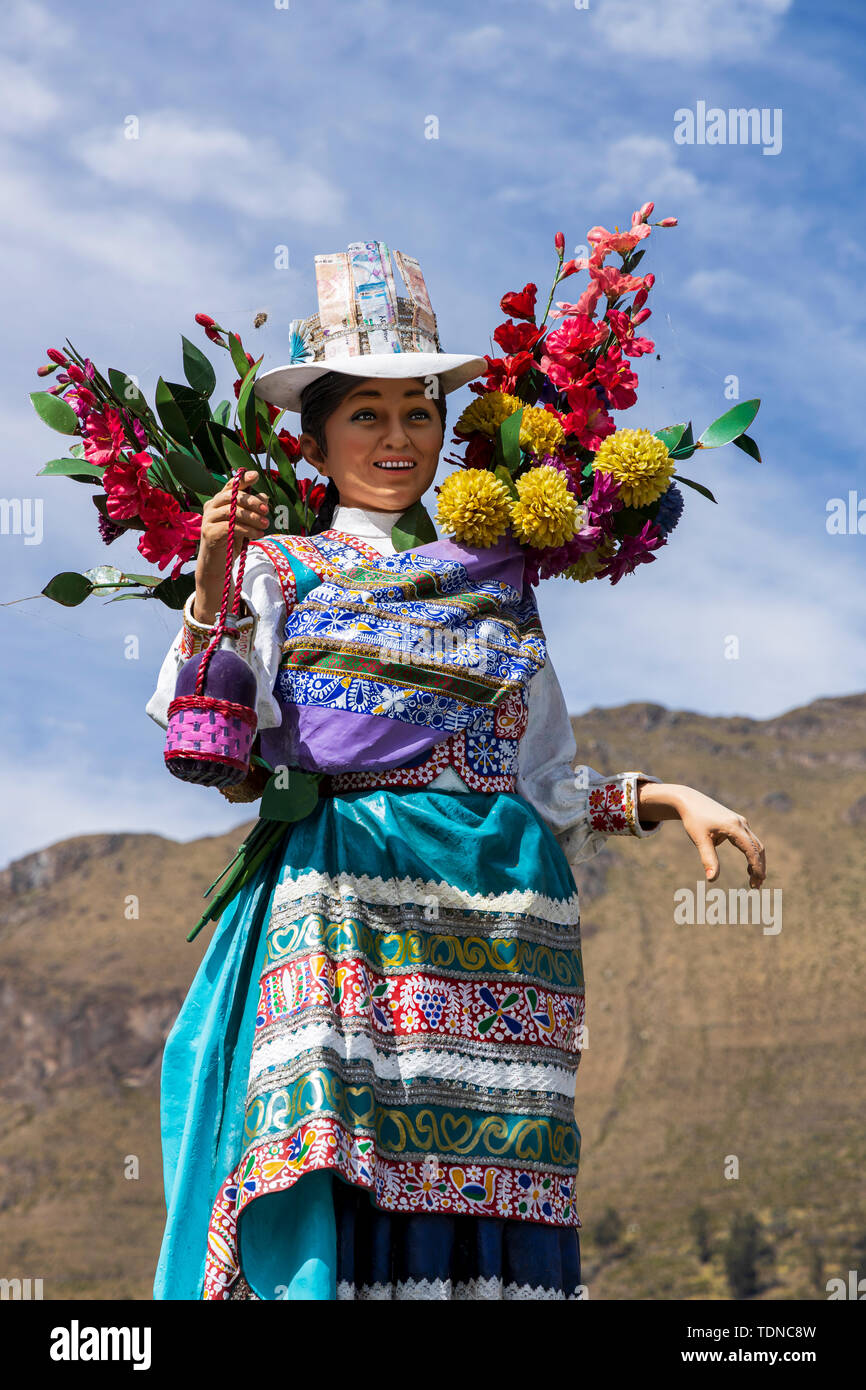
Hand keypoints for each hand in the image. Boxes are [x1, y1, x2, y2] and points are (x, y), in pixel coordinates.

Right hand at [194, 470, 269, 622]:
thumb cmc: (232, 542)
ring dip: (252, 518)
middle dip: (251, 501)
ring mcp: (207, 520)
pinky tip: (256, 535)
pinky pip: (230, 527)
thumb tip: (264, 497)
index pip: (231, 486)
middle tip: (266, 510)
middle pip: (231, 497)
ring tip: (265, 525)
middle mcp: (211, 507)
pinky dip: (246, 530)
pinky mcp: (209, 533)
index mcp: (219, 501)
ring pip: (232, 511)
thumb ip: (253, 510)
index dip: (243, 479)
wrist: (218, 566)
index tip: (256, 475)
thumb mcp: (246, 524)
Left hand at [638, 782, 765, 887]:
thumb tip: (712, 879)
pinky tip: (748, 868)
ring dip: (757, 862)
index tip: (757, 882)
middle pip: (758, 848)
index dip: (757, 867)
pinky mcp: (737, 823)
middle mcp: (741, 824)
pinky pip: (750, 841)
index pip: (751, 850)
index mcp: (734, 827)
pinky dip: (752, 855)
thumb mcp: (699, 840)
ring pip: (755, 845)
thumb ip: (708, 859)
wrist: (689, 801)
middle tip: (756, 886)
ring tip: (754, 881)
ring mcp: (741, 823)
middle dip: (759, 867)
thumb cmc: (693, 820)